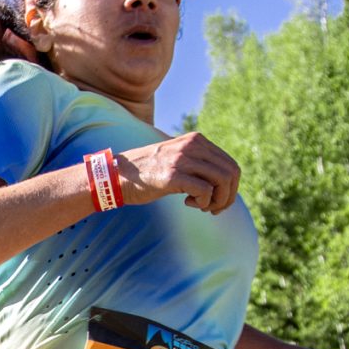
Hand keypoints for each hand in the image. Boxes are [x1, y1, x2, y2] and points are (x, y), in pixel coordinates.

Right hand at [112, 131, 240, 214]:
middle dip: (228, 196)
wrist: (117, 175)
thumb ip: (199, 162)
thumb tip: (225, 182)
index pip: (230, 164)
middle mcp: (192, 146)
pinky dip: (203, 202)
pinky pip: (205, 191)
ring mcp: (183, 159)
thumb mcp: (178, 158)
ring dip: (218, 201)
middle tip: (214, 209)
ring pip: (222, 181)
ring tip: (202, 207)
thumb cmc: (149, 172)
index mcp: (197, 140)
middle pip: (231, 173)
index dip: (231, 187)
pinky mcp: (173, 176)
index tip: (218, 201)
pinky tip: (188, 203)